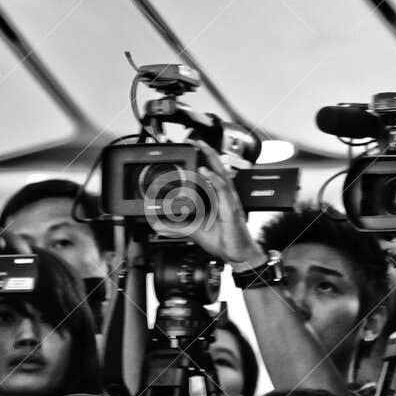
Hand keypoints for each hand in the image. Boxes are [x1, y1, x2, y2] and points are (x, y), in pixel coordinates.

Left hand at [181, 141, 262, 266]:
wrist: (236, 255)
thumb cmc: (223, 241)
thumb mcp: (193, 230)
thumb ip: (177, 225)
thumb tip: (158, 222)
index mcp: (217, 199)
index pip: (210, 175)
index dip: (203, 160)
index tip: (191, 148)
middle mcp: (225, 197)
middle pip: (218, 169)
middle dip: (208, 152)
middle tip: (196, 140)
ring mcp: (229, 202)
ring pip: (222, 175)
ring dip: (212, 160)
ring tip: (202, 148)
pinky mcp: (231, 210)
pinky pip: (223, 191)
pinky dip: (214, 180)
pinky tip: (206, 171)